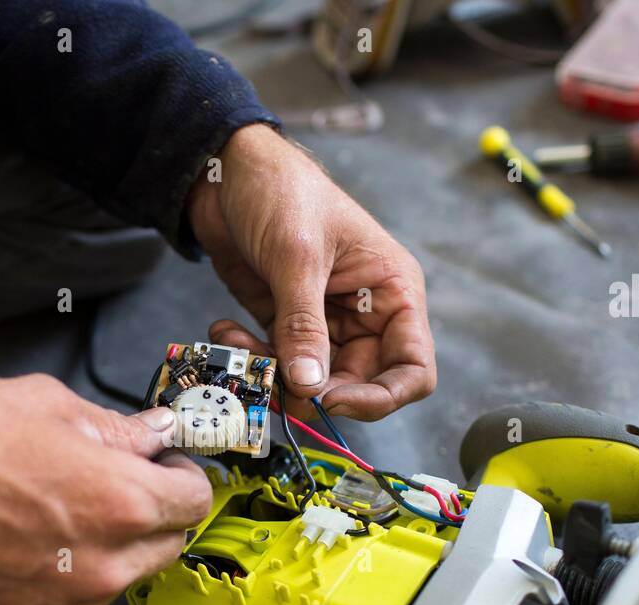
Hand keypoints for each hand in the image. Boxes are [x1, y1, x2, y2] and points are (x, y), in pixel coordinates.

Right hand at [0, 375, 210, 604]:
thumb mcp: (44, 404)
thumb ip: (115, 428)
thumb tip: (152, 435)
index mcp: (120, 503)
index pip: (193, 500)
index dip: (181, 476)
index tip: (165, 468)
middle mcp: (101, 568)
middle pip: (165, 547)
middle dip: (149, 515)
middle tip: (107, 486)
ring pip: (114, 581)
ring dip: (101, 552)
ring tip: (45, 515)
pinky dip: (55, 584)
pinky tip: (15, 549)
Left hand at [188, 123, 435, 421]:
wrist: (226, 170)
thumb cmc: (280, 190)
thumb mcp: (296, 256)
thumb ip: (303, 325)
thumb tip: (310, 386)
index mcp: (393, 291)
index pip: (413, 367)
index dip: (381, 397)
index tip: (332, 400)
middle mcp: (367, 312)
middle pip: (359, 383)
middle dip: (315, 391)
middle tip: (274, 384)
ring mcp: (326, 321)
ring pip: (313, 380)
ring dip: (274, 375)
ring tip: (239, 346)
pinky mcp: (288, 324)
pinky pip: (279, 363)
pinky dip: (252, 359)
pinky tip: (226, 331)